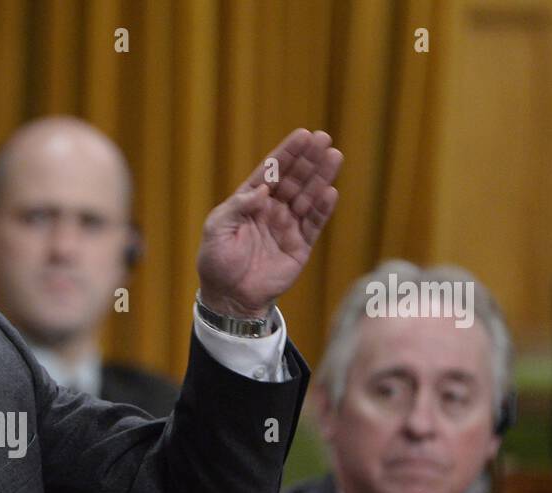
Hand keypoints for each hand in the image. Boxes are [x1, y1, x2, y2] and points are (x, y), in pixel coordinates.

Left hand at [196, 128, 342, 317]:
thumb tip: (263, 189)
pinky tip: (330, 191)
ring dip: (320, 177)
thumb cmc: (217, 262)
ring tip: (334, 156)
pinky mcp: (299, 245)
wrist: (229, 297)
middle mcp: (271, 209)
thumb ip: (238, 207)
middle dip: (308, 159)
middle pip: (294, 179)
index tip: (302, 135)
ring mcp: (287, 226)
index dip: (286, 154)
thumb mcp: (217, 230)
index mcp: (249, 202)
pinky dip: (322, 208)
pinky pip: (314, 223)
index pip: (270, 172)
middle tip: (323, 138)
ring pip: (307, 196)